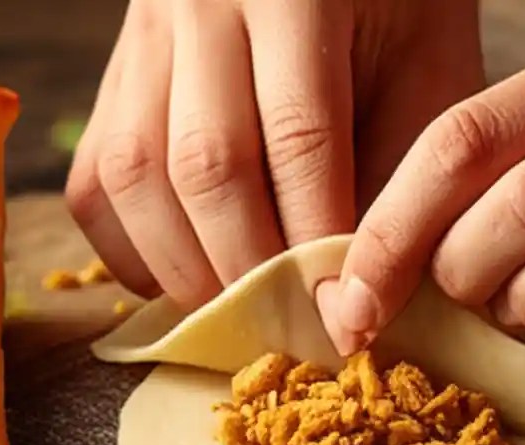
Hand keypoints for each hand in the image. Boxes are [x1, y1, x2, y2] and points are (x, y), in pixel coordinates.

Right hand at [65, 0, 483, 308]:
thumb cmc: (394, 6)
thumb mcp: (429, 62)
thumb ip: (399, 168)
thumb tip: (350, 294)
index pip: (298, 140)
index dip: (319, 247)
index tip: (344, 323)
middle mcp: (198, 2)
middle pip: (204, 166)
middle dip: (250, 272)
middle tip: (292, 332)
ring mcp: (142, 38)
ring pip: (134, 177)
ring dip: (185, 269)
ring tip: (239, 314)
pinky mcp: (113, 76)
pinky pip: (95, 183)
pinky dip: (134, 251)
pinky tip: (186, 277)